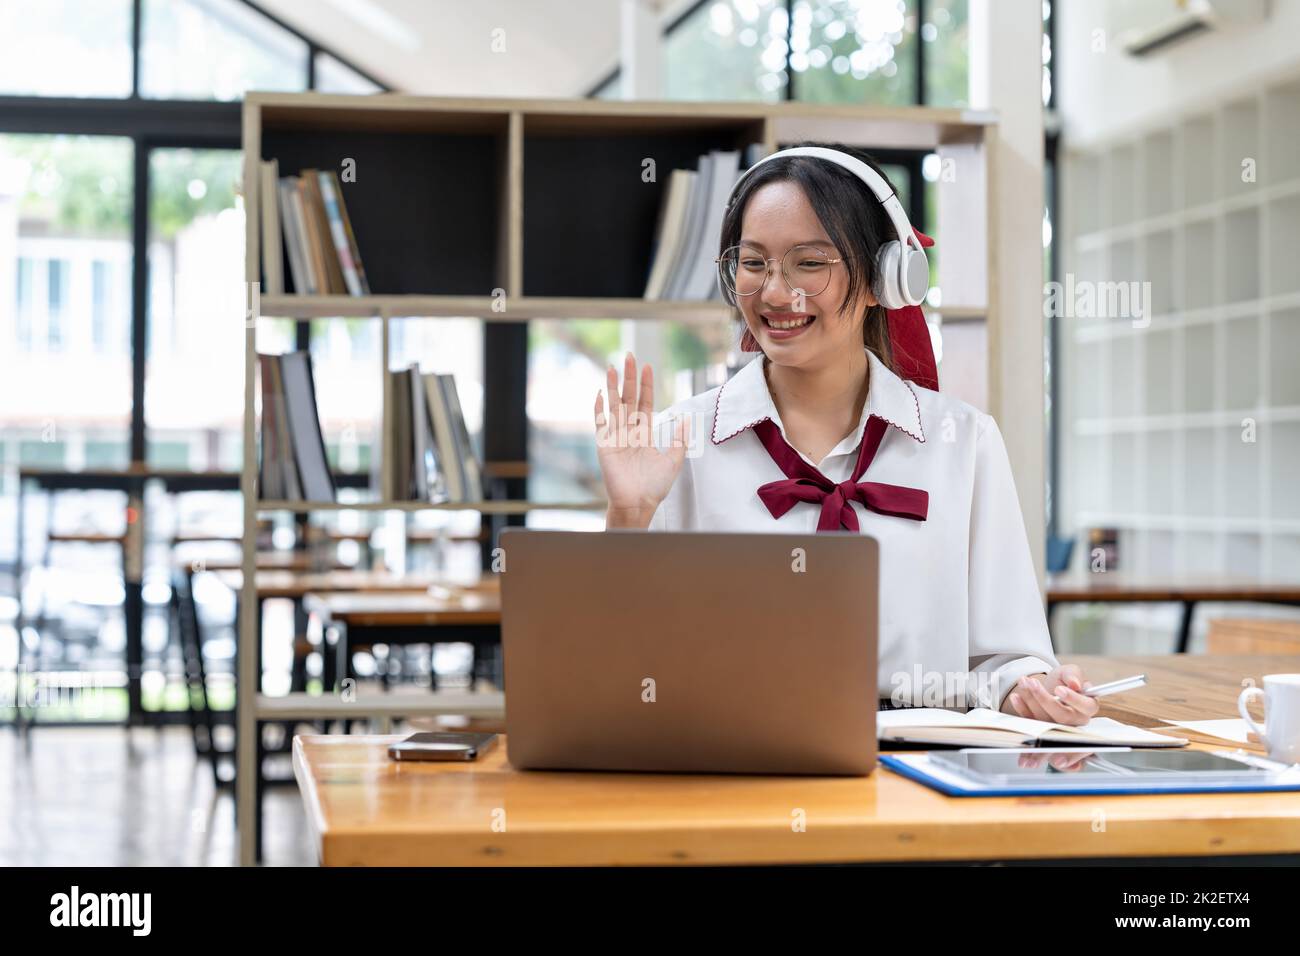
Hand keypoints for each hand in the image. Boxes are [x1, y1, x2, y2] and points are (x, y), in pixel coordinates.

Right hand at [594, 353, 686, 527]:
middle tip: (629, 356)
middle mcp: (629, 431)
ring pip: (614, 406)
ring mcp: (615, 437)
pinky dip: (599, 409)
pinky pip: (601, 424)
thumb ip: (678, 439)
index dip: (646, 385)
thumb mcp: (673, 461)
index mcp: (644, 433)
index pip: (645, 403)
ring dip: (612, 387)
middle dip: (629, 378)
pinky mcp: (604, 446)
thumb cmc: (654, 486)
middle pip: (628, 398)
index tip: (647, 366)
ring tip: (612, 367)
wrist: (638, 503)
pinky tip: (599, 394)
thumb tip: (685, 417)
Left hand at [1001, 665, 1098, 726]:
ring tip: (1023, 682)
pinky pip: (1031, 721)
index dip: (1073, 699)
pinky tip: (1016, 696)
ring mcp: (1058, 726)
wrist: (1049, 687)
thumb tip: (1075, 684)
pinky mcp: (1042, 727)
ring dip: (1031, 699)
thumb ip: (1074, 675)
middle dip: (1045, 698)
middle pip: (1062, 716)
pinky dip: (1021, 708)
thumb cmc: (1064, 681)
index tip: (1058, 689)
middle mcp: (1076, 720)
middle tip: (1032, 682)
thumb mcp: (1069, 671)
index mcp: (1088, 706)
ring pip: (1045, 718)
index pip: (1086, 706)